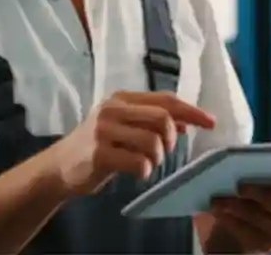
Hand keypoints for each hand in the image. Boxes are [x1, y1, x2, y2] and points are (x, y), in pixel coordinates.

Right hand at [50, 91, 215, 195]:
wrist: (59, 167)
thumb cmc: (97, 145)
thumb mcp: (122, 126)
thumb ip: (151, 120)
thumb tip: (188, 122)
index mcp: (121, 98)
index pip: (165, 100)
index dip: (192, 111)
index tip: (211, 123)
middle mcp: (113, 110)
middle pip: (163, 118)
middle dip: (172, 138)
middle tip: (166, 151)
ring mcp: (104, 131)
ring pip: (153, 142)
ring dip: (158, 158)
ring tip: (148, 163)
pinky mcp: (100, 154)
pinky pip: (139, 163)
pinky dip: (145, 171)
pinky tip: (137, 173)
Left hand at [207, 171, 270, 252]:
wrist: (235, 206)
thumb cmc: (252, 179)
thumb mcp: (258, 168)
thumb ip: (262, 165)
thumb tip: (248, 159)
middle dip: (267, 198)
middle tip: (241, 186)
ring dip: (244, 211)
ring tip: (220, 200)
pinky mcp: (266, 244)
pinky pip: (254, 237)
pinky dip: (234, 223)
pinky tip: (219, 211)